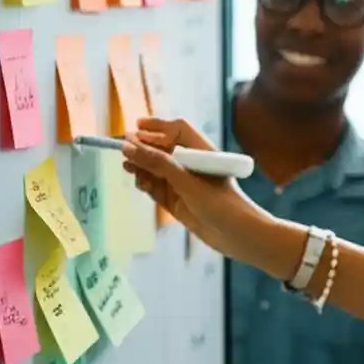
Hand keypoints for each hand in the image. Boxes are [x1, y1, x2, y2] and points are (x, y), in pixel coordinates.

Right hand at [121, 117, 284, 270]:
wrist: (240, 237)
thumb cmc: (222, 203)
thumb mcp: (186, 181)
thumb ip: (157, 163)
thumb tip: (129, 146)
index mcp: (201, 152)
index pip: (177, 130)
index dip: (157, 126)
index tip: (136, 126)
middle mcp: (192, 166)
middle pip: (162, 150)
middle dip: (143, 149)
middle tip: (123, 150)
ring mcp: (184, 185)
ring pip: (156, 170)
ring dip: (142, 167)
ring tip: (128, 167)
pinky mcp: (179, 202)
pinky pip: (157, 188)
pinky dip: (146, 185)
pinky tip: (139, 183)